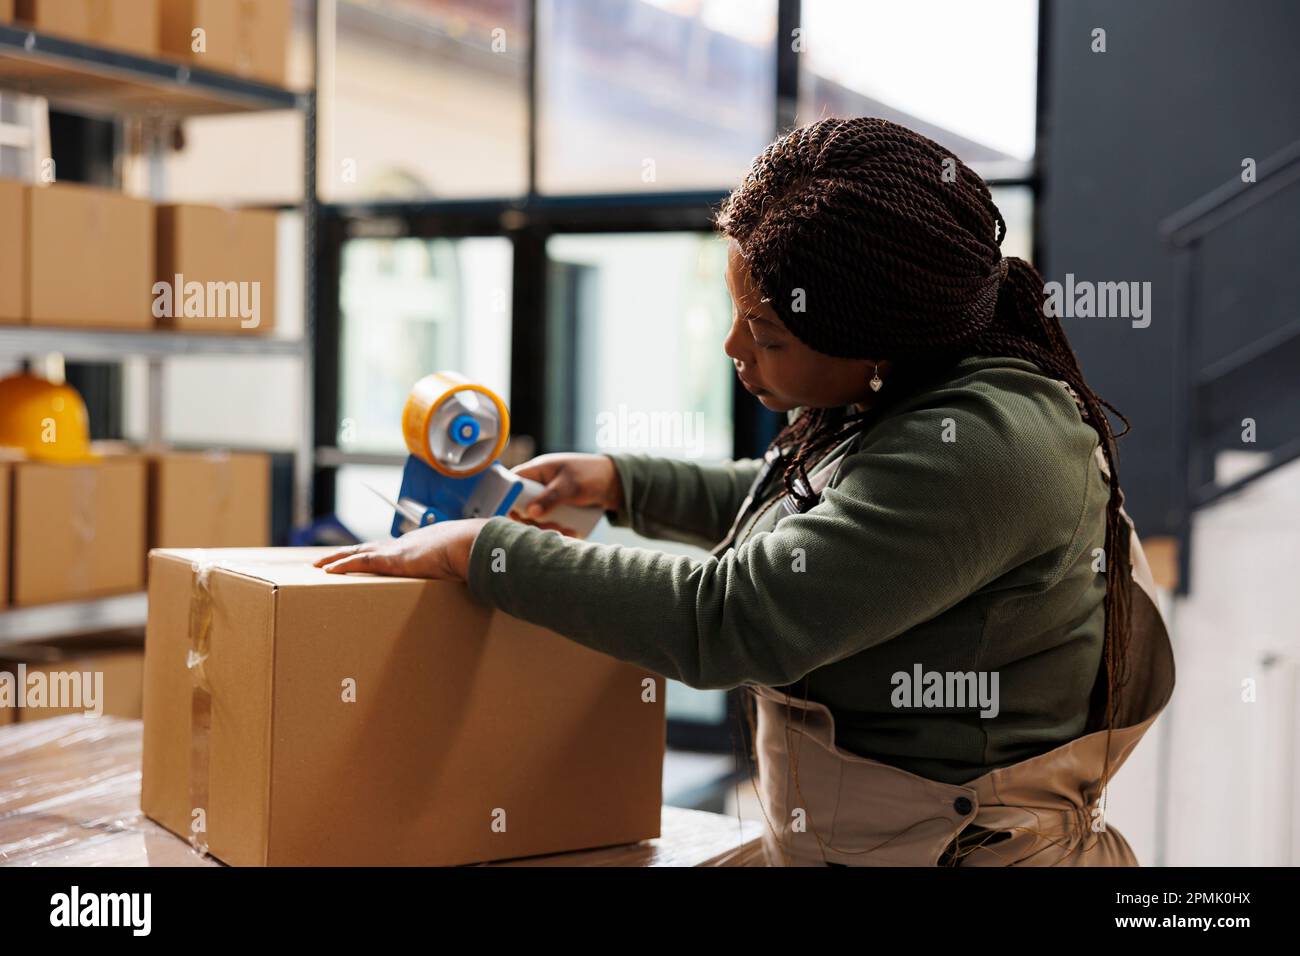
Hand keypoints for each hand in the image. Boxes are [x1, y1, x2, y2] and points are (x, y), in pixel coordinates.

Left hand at [312, 518, 489, 581]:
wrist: (470, 544)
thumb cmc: (469, 553)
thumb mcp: (457, 565)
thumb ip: (453, 573)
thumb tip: (463, 583)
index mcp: (416, 548)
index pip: (386, 549)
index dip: (369, 553)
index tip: (357, 556)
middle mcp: (401, 545)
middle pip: (365, 548)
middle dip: (344, 554)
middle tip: (325, 561)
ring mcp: (395, 551)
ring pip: (356, 552)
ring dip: (336, 558)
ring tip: (318, 565)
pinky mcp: (392, 559)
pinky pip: (360, 561)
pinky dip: (343, 565)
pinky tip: (327, 570)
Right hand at [510, 453, 622, 528]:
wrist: (616, 483)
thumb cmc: (593, 475)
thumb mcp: (571, 485)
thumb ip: (551, 497)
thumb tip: (530, 513)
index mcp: (538, 470)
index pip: (514, 482)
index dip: (510, 498)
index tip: (518, 516)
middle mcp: (540, 484)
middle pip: (523, 505)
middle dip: (533, 519)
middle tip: (549, 525)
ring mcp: (549, 498)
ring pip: (537, 517)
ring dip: (546, 527)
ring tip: (563, 529)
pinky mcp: (558, 509)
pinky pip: (550, 522)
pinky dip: (557, 529)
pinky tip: (569, 533)